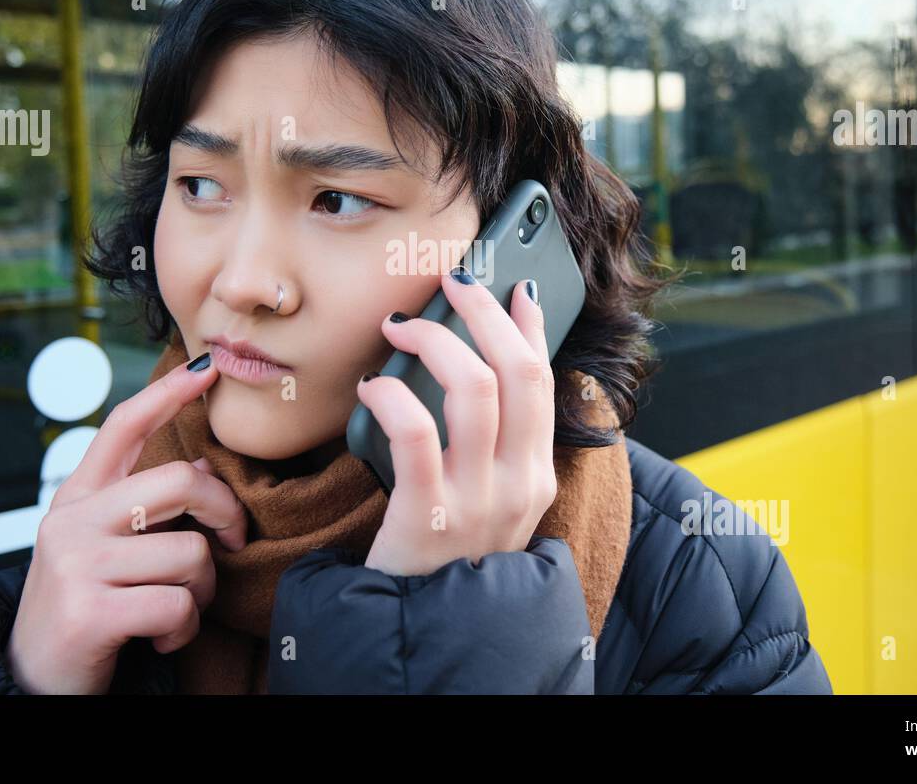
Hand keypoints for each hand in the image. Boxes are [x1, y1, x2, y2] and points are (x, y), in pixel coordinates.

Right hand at [7, 352, 247, 693]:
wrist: (30, 683)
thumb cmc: (83, 609)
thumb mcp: (105, 549)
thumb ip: (145, 506)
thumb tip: (203, 468)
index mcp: (76, 499)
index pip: (123, 427)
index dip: (168, 394)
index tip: (208, 370)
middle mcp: (71, 522)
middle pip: (179, 481)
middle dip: (225, 512)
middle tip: (231, 542)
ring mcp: (77, 565)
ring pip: (190, 554)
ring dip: (202, 592)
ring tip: (179, 608)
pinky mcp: (90, 612)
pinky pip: (177, 605)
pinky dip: (184, 630)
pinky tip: (162, 638)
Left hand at [356, 267, 556, 576]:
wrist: (424, 633)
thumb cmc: (445, 556)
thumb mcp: (488, 501)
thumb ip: (489, 444)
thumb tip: (469, 364)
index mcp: (536, 474)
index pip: (544, 379)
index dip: (531, 324)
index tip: (516, 285)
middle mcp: (518, 483)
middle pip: (517, 369)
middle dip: (483, 310)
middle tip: (452, 283)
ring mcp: (478, 501)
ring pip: (473, 386)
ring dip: (434, 340)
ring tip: (400, 327)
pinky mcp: (428, 515)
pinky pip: (415, 431)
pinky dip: (391, 395)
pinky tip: (372, 388)